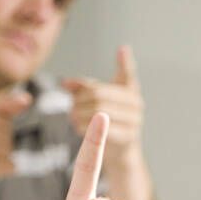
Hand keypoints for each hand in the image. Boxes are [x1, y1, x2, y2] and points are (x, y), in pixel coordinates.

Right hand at [0, 89, 32, 199]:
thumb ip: (2, 111)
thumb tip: (28, 97)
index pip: (0, 113)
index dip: (6, 126)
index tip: (11, 124)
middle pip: (5, 131)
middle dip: (7, 144)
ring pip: (4, 148)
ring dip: (6, 158)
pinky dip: (8, 168)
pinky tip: (8, 169)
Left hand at [62, 46, 144, 167]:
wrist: (120, 150)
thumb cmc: (107, 119)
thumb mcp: (95, 100)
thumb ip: (81, 88)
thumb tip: (65, 82)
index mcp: (129, 88)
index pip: (128, 73)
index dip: (125, 62)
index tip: (123, 48)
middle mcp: (135, 102)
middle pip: (99, 94)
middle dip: (80, 100)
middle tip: (70, 107)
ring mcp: (134, 120)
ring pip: (98, 111)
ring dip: (79, 114)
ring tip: (72, 116)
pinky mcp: (128, 136)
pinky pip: (101, 128)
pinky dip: (84, 127)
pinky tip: (78, 127)